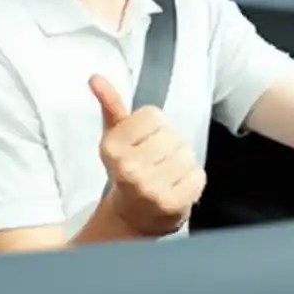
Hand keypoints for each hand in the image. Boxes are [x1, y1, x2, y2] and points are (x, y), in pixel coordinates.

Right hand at [90, 74, 205, 235]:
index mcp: (111, 147)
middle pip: (171, 134)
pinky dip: (192, 179)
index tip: (143, 141)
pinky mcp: (171, 204)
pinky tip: (177, 185)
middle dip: (170, 143)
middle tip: (158, 159)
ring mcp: (149, 189)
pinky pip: (197, 176)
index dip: (153, 126)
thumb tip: (96, 78)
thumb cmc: (127, 167)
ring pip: (186, 154)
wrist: (133, 214)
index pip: (152, 116)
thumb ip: (110, 105)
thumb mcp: (116, 136)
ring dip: (183, 161)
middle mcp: (128, 169)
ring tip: (168, 171)